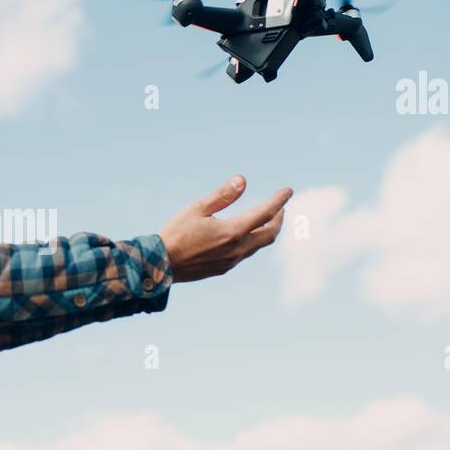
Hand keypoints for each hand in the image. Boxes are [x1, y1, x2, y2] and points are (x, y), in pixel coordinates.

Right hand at [159, 176, 291, 282]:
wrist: (161, 265)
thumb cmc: (176, 233)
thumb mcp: (197, 209)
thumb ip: (223, 196)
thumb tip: (243, 180)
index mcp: (233, 232)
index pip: (265, 214)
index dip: (278, 201)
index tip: (287, 191)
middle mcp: (237, 249)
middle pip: (269, 235)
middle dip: (278, 220)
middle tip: (281, 209)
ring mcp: (231, 261)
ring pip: (258, 246)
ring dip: (265, 232)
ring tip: (265, 222)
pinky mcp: (223, 269)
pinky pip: (245, 254)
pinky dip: (251, 242)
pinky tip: (243, 237)